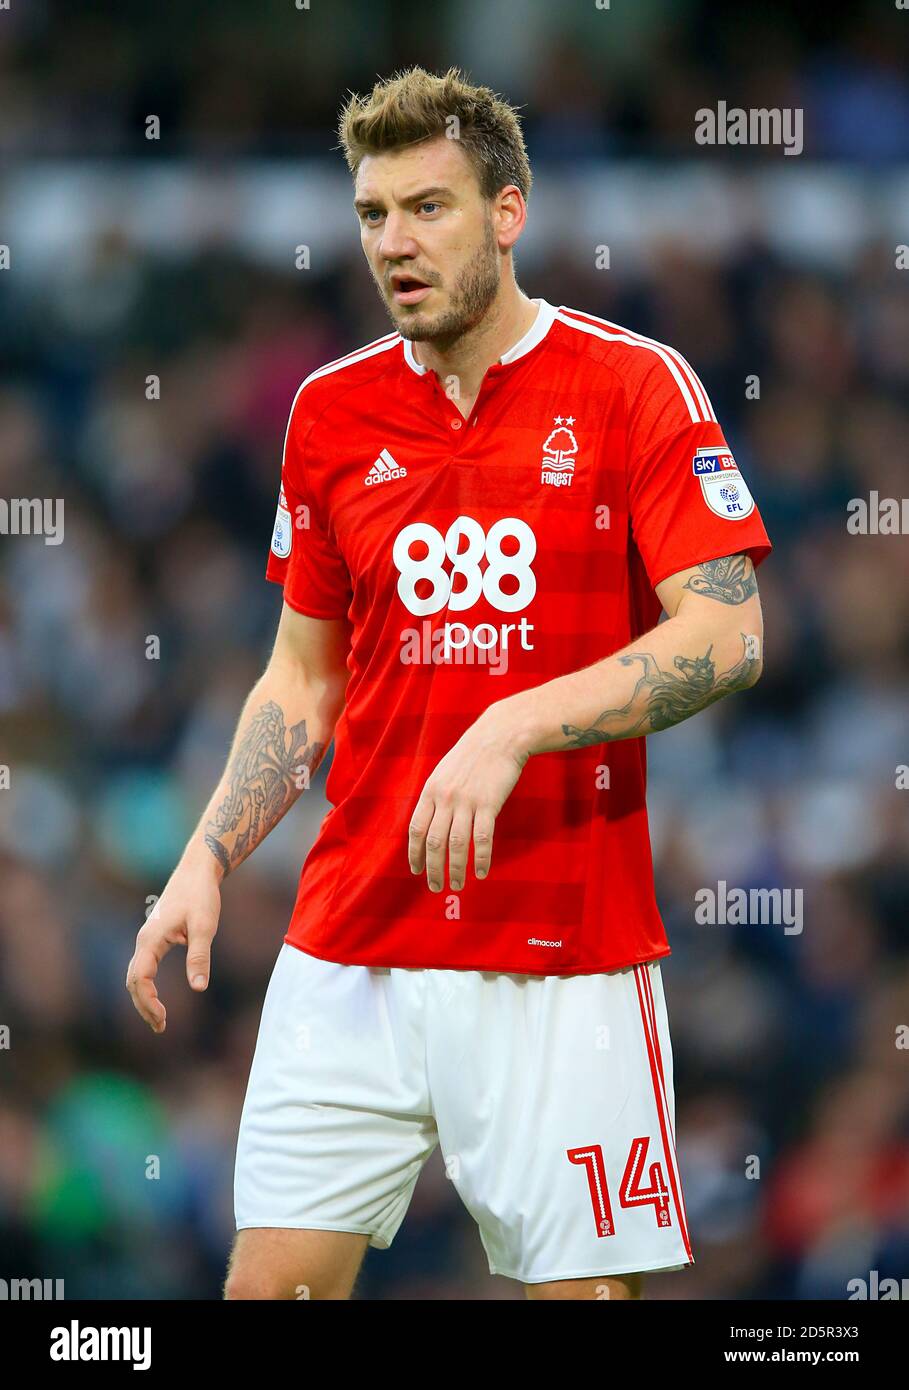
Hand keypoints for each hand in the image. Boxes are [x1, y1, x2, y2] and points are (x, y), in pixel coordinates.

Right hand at [126, 848, 222, 1032]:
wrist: (197, 871)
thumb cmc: (201, 895)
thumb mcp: (205, 926)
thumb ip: (200, 956)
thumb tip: (199, 987)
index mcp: (151, 939)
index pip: (140, 979)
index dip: (148, 1002)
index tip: (163, 1018)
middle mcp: (144, 940)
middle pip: (133, 981)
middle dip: (143, 1006)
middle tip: (161, 1027)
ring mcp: (147, 939)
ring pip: (135, 975)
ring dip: (143, 998)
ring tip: (159, 1019)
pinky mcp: (155, 937)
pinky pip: (142, 967)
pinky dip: (145, 986)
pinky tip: (156, 997)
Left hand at [408, 702, 529, 891]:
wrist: (499, 737)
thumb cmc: (471, 756)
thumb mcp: (443, 773)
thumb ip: (435, 797)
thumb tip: (428, 824)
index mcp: (431, 791)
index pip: (416, 830)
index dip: (415, 853)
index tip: (417, 870)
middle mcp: (445, 799)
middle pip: (434, 842)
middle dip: (433, 868)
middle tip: (436, 886)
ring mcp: (467, 802)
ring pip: (456, 845)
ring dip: (456, 869)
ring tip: (458, 885)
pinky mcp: (488, 804)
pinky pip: (482, 838)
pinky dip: (480, 858)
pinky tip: (481, 872)